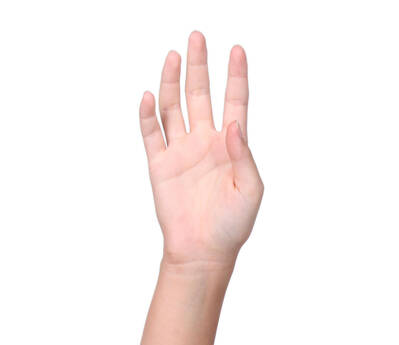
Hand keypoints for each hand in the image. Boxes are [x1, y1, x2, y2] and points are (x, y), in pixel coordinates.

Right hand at [138, 31, 263, 269]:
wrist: (203, 253)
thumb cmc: (232, 227)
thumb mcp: (250, 191)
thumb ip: (244, 156)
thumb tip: (232, 125)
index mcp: (230, 147)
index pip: (234, 102)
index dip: (236, 76)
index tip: (237, 50)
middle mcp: (205, 142)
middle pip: (201, 94)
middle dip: (199, 66)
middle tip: (197, 37)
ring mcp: (181, 151)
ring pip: (174, 107)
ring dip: (173, 81)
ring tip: (174, 56)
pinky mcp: (160, 165)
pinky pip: (151, 133)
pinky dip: (148, 114)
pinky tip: (151, 95)